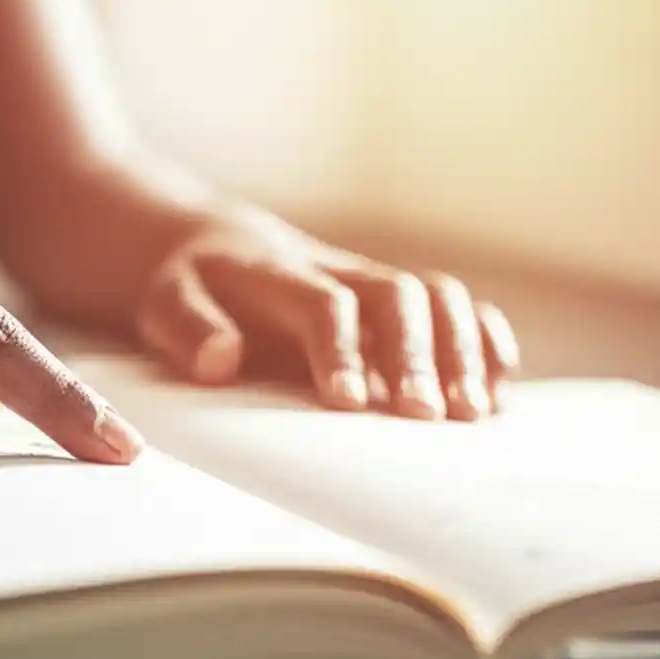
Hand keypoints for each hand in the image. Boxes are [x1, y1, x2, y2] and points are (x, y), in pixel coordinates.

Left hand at [136, 206, 519, 420]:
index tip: (349, 403)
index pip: (322, 303)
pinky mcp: (391, 305)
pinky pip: (453, 309)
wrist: (210, 242)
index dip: (341, 349)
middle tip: (427, 417)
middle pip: (396, 296)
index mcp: (277, 275)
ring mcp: (370, 285)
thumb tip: (220, 360)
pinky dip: (484, 342)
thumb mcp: (164, 300)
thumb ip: (187, 328)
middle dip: (418, 355)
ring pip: (435, 297)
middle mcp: (336, 273)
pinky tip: (496, 395)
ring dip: (462, 350)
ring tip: (474, 414)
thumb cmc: (187, 283)